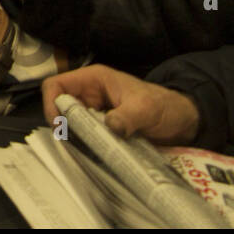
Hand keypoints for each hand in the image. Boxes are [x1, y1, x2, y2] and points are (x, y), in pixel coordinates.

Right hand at [42, 65, 200, 145]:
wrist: (182, 122)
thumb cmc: (165, 106)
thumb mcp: (147, 109)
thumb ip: (128, 116)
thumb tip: (110, 126)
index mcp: (93, 79)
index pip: (56, 85)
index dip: (50, 103)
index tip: (58, 125)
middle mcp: (89, 93)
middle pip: (59, 106)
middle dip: (62, 124)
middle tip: (72, 142)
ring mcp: (94, 111)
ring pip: (69, 122)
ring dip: (73, 136)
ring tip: (84, 150)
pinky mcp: (100, 128)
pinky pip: (83, 135)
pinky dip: (84, 144)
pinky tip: (92, 153)